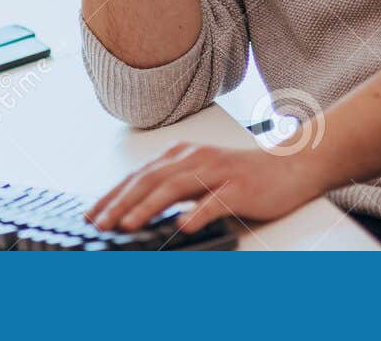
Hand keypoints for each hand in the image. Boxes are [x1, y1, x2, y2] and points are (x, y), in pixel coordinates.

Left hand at [86, 142, 330, 234]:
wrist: (289, 166)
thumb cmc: (241, 175)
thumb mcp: (200, 175)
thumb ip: (171, 186)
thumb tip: (134, 209)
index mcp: (181, 155)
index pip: (139, 175)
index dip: (113, 195)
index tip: (91, 214)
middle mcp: (195, 158)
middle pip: (150, 180)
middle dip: (121, 203)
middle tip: (99, 223)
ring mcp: (217, 171)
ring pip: (175, 187)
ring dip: (148, 207)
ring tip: (128, 224)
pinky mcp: (239, 187)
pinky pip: (214, 201)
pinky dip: (195, 213)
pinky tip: (181, 226)